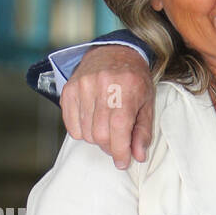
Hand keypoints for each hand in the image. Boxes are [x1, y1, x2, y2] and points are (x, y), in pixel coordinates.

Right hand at [59, 46, 154, 169]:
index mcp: (125, 90)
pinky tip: (92, 123)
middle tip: (117, 143)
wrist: (114, 52)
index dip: (120, 151)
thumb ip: (143, 131)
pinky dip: (82, 132)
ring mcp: (82, 86)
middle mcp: (102, 86)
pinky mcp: (68, 90)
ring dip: (97, 139)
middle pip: (100, 135)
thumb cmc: (134, 80)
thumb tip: (138, 156)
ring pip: (85, 132)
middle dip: (110, 147)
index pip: (119, 130)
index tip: (123, 162)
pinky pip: (71, 125)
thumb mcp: (147, 104)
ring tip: (106, 129)